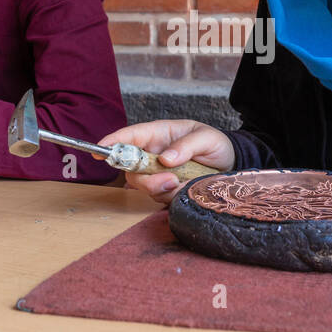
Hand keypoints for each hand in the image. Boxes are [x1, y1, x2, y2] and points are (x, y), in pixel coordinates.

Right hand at [95, 119, 235, 204]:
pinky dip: (171, 197)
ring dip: (161, 189)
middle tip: (170, 180)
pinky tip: (187, 188)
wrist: (231, 164)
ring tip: (184, 182)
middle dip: (146, 179)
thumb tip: (165, 159)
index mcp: (159, 134)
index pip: (130, 136)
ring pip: (144, 186)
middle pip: (131, 169)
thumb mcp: (207, 138)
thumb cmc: (216, 144)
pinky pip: (159, 197)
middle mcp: (153, 154)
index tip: (99, 150)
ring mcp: (158, 173)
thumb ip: (187, 146)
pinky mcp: (166, 189)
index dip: (112, 142)